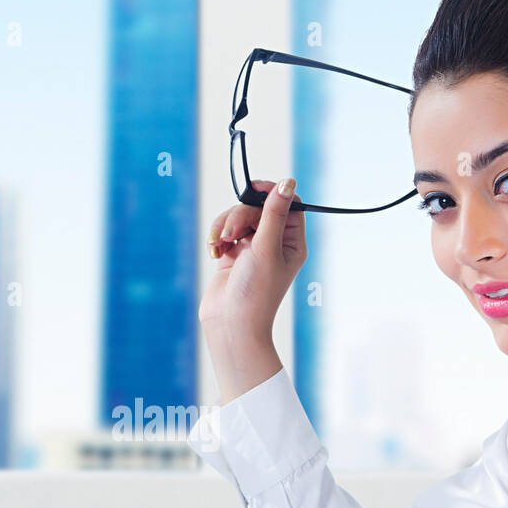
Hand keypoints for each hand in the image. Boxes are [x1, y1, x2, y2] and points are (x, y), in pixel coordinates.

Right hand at [199, 177, 306, 333]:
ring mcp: (252, 249)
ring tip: (220, 244)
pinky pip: (224, 232)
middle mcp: (274, 243)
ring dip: (224, 226)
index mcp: (291, 242)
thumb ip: (273, 213)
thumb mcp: (266, 247)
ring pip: (237, 218)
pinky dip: (217, 238)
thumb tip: (288, 182)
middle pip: (258, 207)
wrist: (230, 325)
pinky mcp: (232, 255)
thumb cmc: (255, 293)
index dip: (271, 192)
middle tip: (232, 232)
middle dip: (240, 215)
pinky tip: (215, 252)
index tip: (252, 190)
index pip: (288, 203)